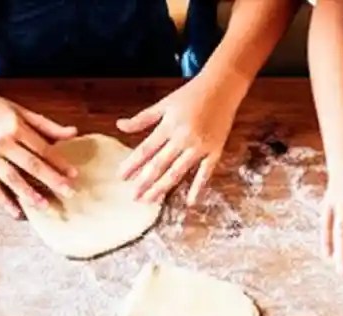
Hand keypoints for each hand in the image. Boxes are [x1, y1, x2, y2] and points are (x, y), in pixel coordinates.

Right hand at [0, 90, 76, 217]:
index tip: (73, 175)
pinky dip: (4, 201)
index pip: (43, 149)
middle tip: (69, 193)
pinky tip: (17, 212)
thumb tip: (73, 133)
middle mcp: (2, 142)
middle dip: (51, 181)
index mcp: (15, 126)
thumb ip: (46, 125)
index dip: (59, 163)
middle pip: (31, 165)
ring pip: (12, 179)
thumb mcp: (20, 110)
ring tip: (45, 206)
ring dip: (29, 194)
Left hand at [117, 77, 236, 205]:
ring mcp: (200, 146)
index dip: (132, 164)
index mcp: (168, 126)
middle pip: (159, 165)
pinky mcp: (215, 151)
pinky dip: (198, 188)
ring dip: (163, 188)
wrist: (223, 86)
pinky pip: (205, 173)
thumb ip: (142, 118)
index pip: (146, 150)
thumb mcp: (164, 103)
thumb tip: (119, 125)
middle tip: (133, 197)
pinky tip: (189, 201)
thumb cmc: (191, 94)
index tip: (121, 177)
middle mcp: (183, 138)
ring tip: (150, 200)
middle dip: (144, 182)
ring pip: (178, 172)